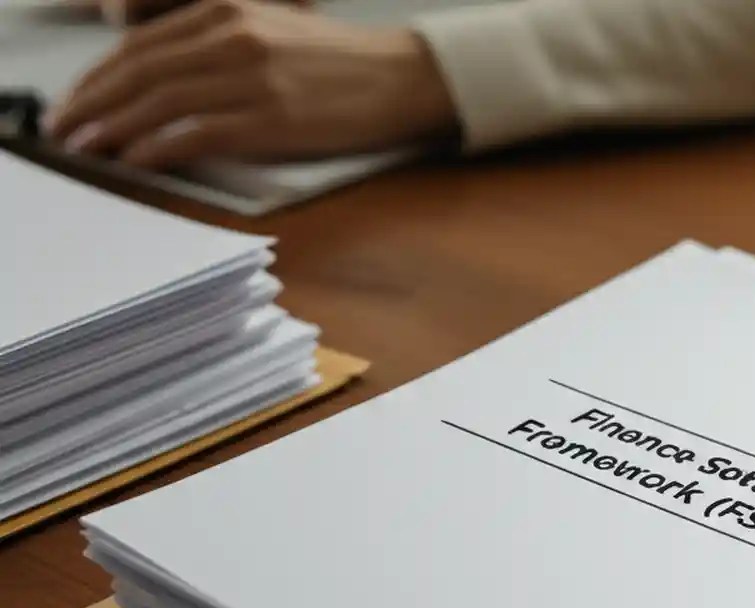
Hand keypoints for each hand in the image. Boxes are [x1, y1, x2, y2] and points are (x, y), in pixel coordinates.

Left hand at [45, 0, 456, 168]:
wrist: (402, 78)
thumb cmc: (337, 64)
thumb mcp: (268, 34)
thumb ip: (213, 49)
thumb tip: (158, 88)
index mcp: (227, 13)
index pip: (140, 46)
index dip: (97, 79)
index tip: (74, 105)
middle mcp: (233, 38)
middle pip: (140, 73)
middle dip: (93, 105)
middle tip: (65, 132)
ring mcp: (252, 79)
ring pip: (160, 104)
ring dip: (114, 130)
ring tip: (88, 150)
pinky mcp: (272, 120)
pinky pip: (197, 134)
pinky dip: (158, 148)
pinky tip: (137, 160)